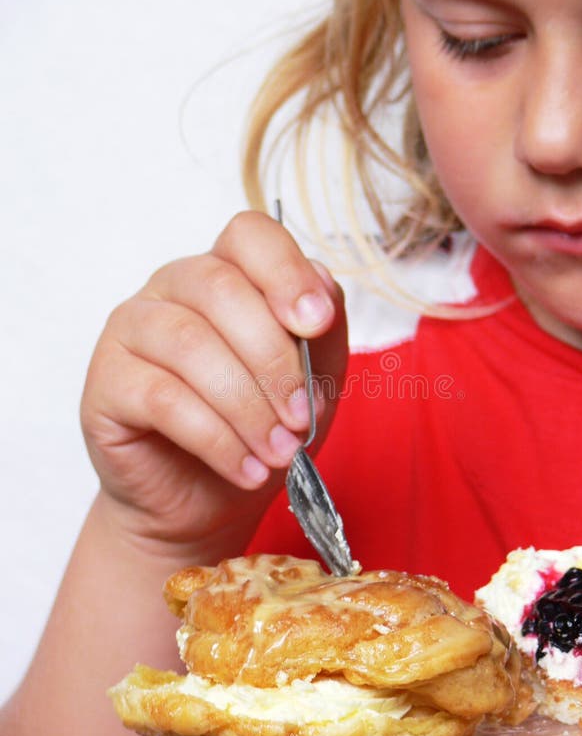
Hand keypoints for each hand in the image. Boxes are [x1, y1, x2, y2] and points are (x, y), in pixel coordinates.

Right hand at [80, 211, 346, 553]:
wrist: (206, 499)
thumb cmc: (259, 428)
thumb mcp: (312, 380)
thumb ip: (321, 333)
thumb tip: (322, 298)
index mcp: (227, 273)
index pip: (249, 235)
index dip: (286, 271)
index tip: (317, 322)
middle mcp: (173, 288)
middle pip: (220, 289)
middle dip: (273, 359)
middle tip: (300, 417)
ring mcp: (132, 328)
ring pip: (190, 345)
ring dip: (247, 407)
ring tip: (279, 452)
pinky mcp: (106, 382)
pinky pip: (162, 399)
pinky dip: (216, 440)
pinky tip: (246, 468)